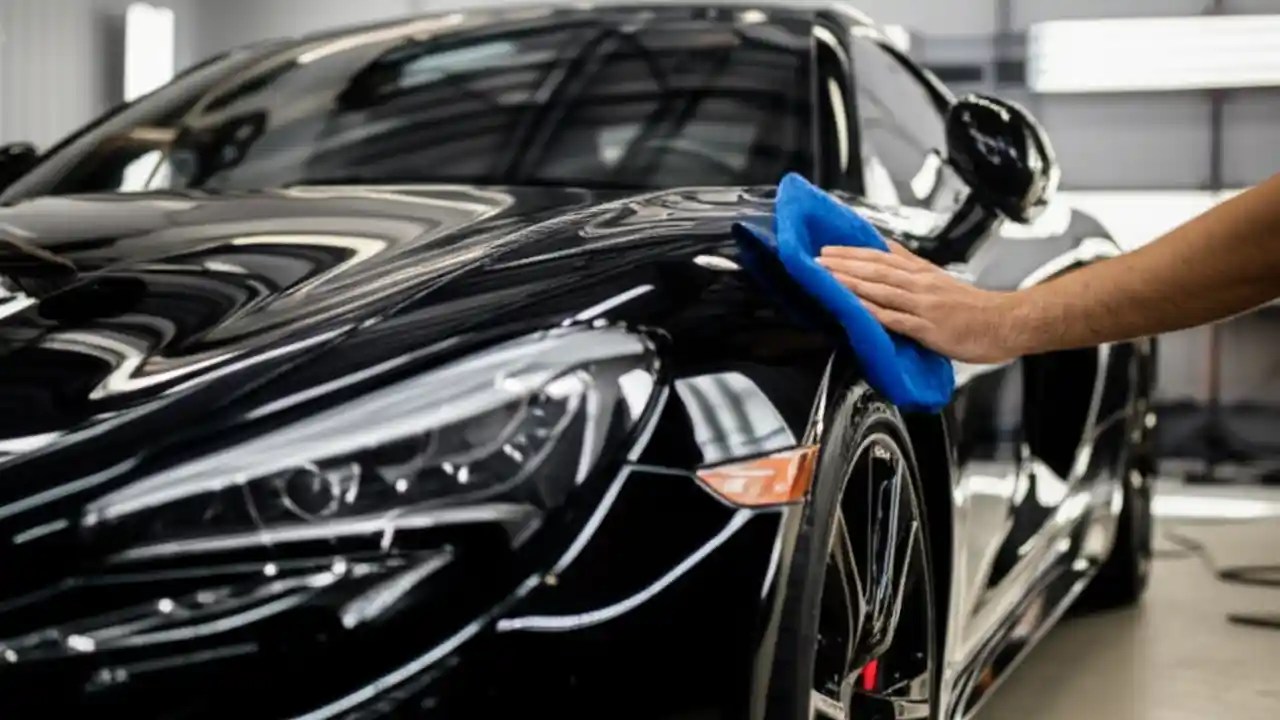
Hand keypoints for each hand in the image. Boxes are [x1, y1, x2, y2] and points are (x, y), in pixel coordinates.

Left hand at [817, 242, 1023, 363]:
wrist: (1003, 322)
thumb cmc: (970, 305)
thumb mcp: (938, 277)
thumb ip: (910, 264)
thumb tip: (885, 246)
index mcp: (920, 272)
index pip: (880, 256)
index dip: (851, 252)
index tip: (827, 249)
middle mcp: (919, 284)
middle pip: (876, 269)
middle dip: (844, 264)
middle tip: (816, 260)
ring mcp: (923, 305)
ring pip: (882, 290)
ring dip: (852, 283)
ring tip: (827, 278)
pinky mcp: (928, 328)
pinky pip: (896, 319)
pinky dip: (874, 312)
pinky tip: (856, 309)